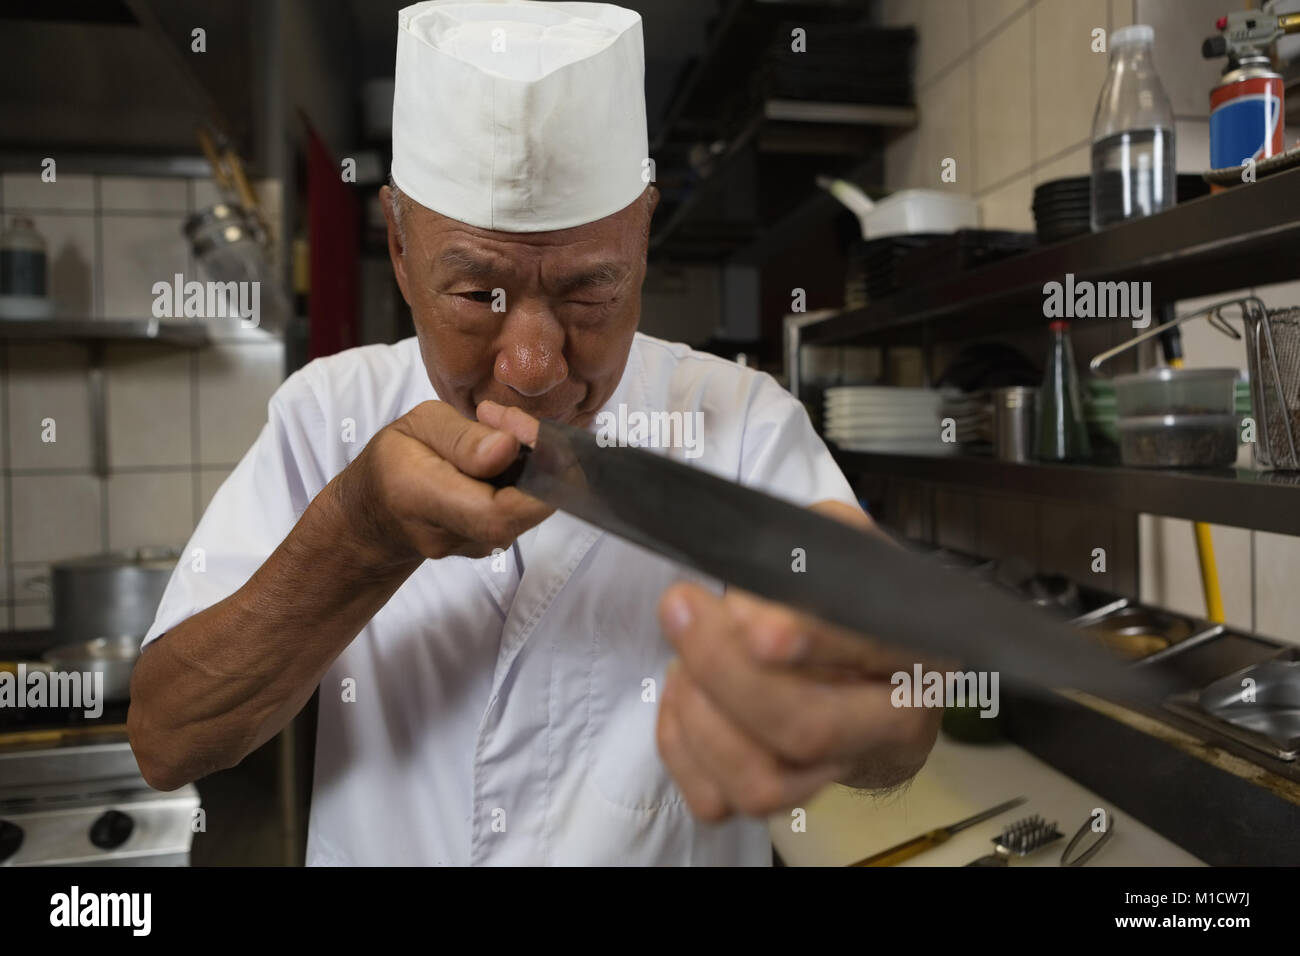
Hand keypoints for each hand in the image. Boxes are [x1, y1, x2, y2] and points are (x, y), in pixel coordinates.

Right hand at [327, 398, 551, 567]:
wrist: (376, 514)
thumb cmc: (394, 460)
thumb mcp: (418, 425)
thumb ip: (463, 438)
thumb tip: (508, 448)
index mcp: (423, 498)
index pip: (496, 515)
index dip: (537, 484)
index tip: (541, 440)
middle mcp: (452, 534)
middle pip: (520, 513)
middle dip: (538, 462)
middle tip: (512, 420)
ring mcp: (474, 547)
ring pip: (525, 509)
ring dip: (530, 467)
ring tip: (499, 428)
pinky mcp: (490, 544)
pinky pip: (519, 511)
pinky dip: (522, 479)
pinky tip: (500, 455)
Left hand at [655, 503, 941, 821]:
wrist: (869, 658)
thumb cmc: (850, 592)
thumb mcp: (844, 545)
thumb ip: (806, 555)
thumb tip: (744, 605)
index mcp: (918, 647)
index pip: (873, 651)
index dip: (815, 642)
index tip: (758, 628)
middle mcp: (891, 723)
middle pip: (809, 729)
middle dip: (727, 671)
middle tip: (680, 608)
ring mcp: (838, 770)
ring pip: (763, 783)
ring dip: (699, 717)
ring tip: (681, 659)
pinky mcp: (784, 797)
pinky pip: (719, 801)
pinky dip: (681, 748)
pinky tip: (681, 696)